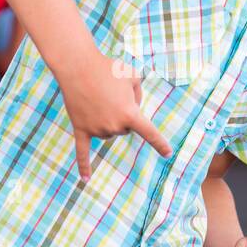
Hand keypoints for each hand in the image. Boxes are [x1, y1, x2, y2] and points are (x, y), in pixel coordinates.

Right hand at [56, 50, 171, 180]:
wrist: (78, 66)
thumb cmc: (107, 68)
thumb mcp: (132, 76)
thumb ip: (138, 94)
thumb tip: (132, 109)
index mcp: (130, 114)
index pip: (149, 133)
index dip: (160, 144)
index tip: (168, 154)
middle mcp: (114, 126)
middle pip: (125, 129)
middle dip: (122, 114)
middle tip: (111, 92)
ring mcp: (97, 129)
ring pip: (108, 132)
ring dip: (106, 119)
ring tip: (98, 96)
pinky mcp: (81, 129)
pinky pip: (82, 152)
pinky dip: (84, 166)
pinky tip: (86, 180)